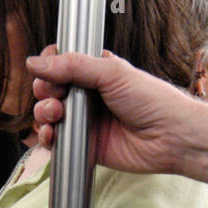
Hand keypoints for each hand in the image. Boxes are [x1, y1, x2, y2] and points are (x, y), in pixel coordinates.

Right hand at [28, 47, 199, 175]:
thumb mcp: (112, 73)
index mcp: (95, 72)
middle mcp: (88, 96)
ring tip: (56, 114)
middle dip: (44, 92)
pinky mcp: (86, 145)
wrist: (172, 137)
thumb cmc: (152, 100)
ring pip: (49, 116)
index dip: (48, 68)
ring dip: (43, 114)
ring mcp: (86, 121)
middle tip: (55, 96)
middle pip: (49, 90)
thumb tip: (35, 61)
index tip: (47, 72)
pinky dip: (49, 139)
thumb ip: (73, 65)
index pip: (60, 65)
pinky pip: (57, 142)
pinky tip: (52, 135)